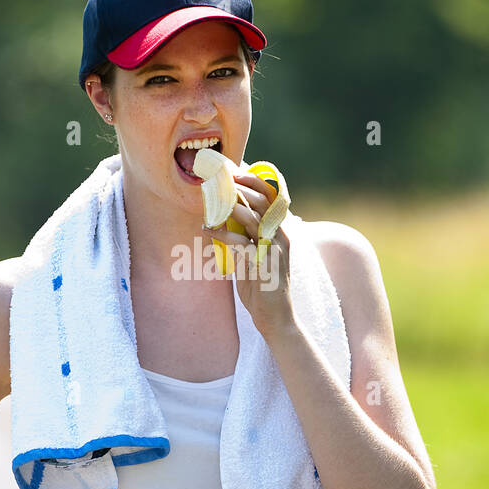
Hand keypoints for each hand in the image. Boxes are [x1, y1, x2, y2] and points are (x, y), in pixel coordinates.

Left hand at [211, 172, 296, 340]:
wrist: (276, 319)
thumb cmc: (262, 288)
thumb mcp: (254, 256)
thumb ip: (245, 236)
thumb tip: (224, 218)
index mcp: (281, 231)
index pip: (272, 197)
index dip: (255, 180)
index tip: (235, 168)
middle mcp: (281, 236)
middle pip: (263, 200)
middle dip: (240, 185)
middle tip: (220, 177)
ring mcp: (274, 249)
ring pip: (253, 217)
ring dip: (230, 205)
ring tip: (212, 200)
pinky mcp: (264, 264)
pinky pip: (241, 243)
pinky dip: (222, 234)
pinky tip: (208, 230)